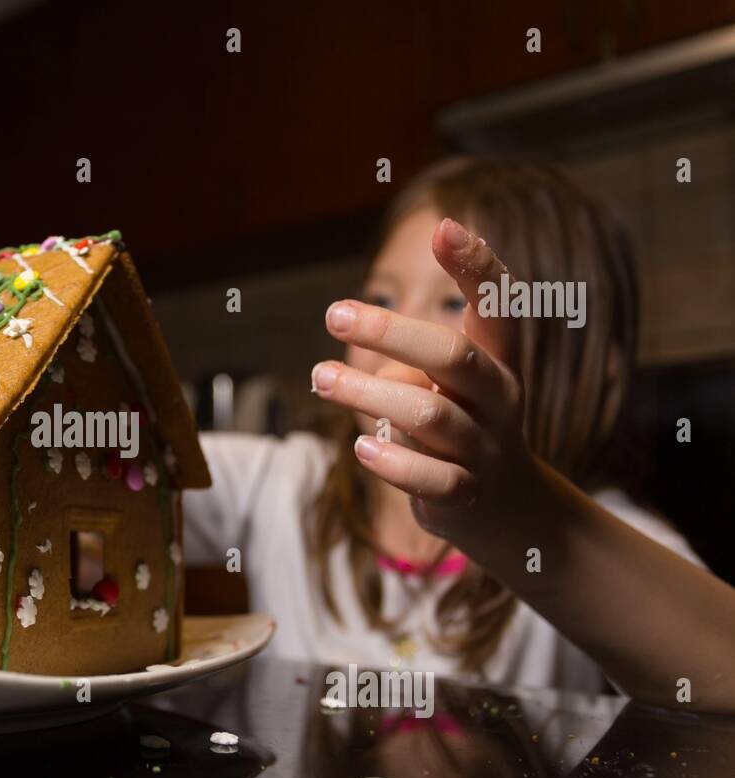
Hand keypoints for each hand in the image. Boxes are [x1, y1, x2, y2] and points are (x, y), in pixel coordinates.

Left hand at [311, 218, 535, 545]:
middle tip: (334, 314)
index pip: (499, 305)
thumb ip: (412, 364)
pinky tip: (361, 447)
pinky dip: (394, 462)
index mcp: (498, 359)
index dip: (477, 267)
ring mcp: (485, 448)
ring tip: (320, 377)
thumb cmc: (458, 421)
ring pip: (430, 416)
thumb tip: (377, 368)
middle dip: (392, 331)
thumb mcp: (444, 385)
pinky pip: (430, 478)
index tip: (444, 228)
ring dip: (368, 393)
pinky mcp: (464, 494)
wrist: (501, 504)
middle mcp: (499, 398)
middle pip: (454, 355)